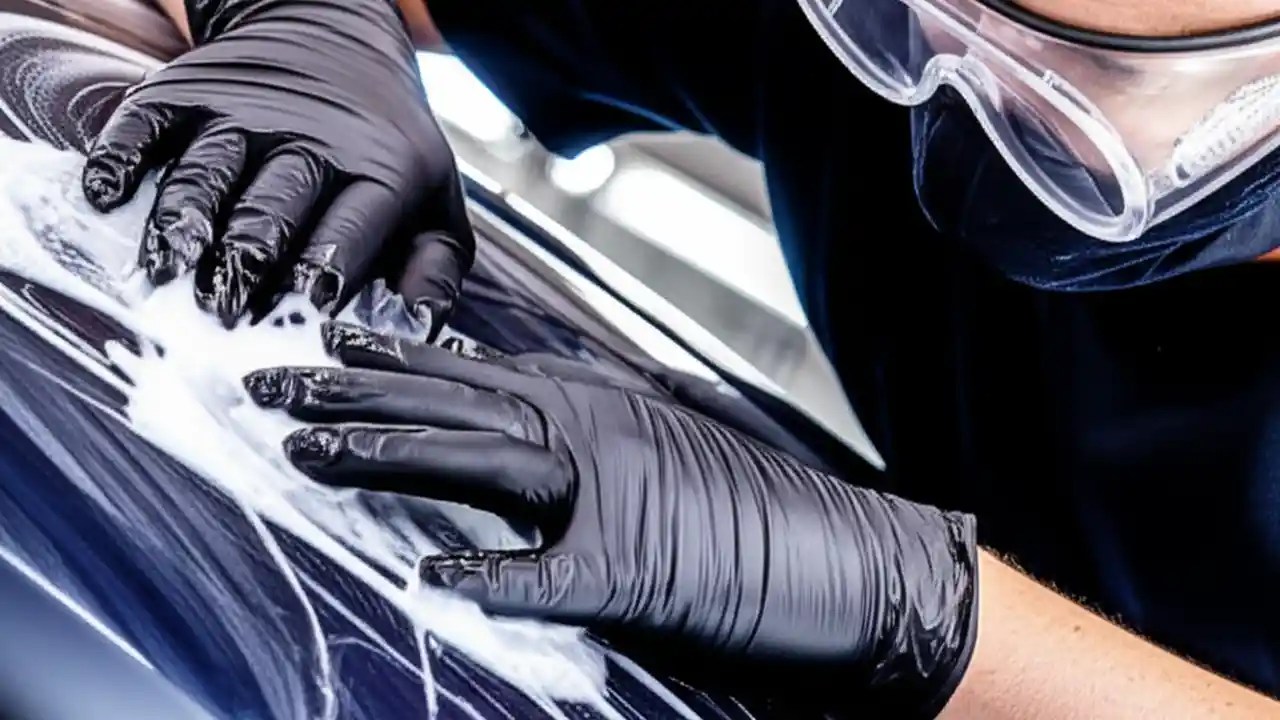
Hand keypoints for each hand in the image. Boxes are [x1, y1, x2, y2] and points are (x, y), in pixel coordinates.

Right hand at [84, 0, 472, 336]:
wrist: (339, 38)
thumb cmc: (389, 148)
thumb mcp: (433, 205)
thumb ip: (432, 272)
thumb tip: (420, 332)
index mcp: (378, 170)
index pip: (353, 221)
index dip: (331, 261)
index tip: (310, 304)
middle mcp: (310, 139)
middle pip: (272, 204)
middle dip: (247, 257)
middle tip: (222, 309)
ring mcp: (244, 113)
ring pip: (208, 172)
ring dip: (183, 222)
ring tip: (164, 272)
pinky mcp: (188, 93)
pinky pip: (148, 125)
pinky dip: (122, 159)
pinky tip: (106, 195)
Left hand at [243, 324, 978, 715]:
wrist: (859, 565)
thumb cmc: (758, 515)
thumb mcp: (661, 450)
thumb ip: (587, 438)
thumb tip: (523, 432)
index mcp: (601, 406)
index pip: (474, 371)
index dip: (393, 358)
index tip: (324, 342)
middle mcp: (599, 432)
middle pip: (455, 402)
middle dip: (354, 392)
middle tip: (266, 383)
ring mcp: (617, 496)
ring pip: (480, 462)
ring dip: (388, 455)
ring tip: (303, 452)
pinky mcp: (641, 574)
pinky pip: (548, 577)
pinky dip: (490, 578)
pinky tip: (427, 578)